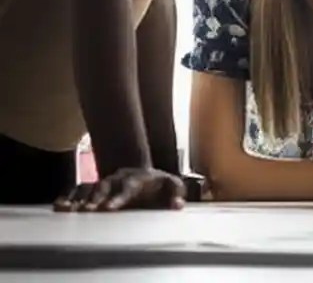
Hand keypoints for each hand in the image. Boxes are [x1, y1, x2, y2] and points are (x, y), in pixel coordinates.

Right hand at [53, 168, 183, 212]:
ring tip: (66, 210)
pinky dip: (69, 198)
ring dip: (78, 199)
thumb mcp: (173, 187)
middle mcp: (117, 179)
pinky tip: (59, 207)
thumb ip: (176, 194)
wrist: (146, 178)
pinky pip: (78, 192)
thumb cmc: (160, 185)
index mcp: (137, 179)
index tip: (108, 208)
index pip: (127, 187)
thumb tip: (177, 206)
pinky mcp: (94, 190)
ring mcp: (104, 184)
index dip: (118, 197)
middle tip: (87, 211)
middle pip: (104, 187)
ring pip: (88, 188)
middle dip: (95, 198)